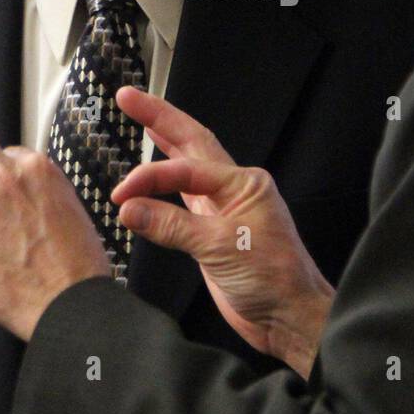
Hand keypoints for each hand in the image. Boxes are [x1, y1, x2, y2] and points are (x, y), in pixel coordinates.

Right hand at [112, 87, 333, 377]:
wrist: (289, 316)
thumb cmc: (275, 280)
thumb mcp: (221, 248)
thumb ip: (172, 226)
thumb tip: (130, 208)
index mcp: (244, 183)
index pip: (186, 168)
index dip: (151, 177)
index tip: (123, 194)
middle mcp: (234, 190)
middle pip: (191, 143)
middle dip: (159, 118)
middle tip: (129, 97)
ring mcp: (223, 210)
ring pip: (188, 167)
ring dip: (163, 144)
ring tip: (142, 119)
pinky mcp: (213, 234)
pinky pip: (183, 199)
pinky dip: (163, 187)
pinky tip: (153, 181)